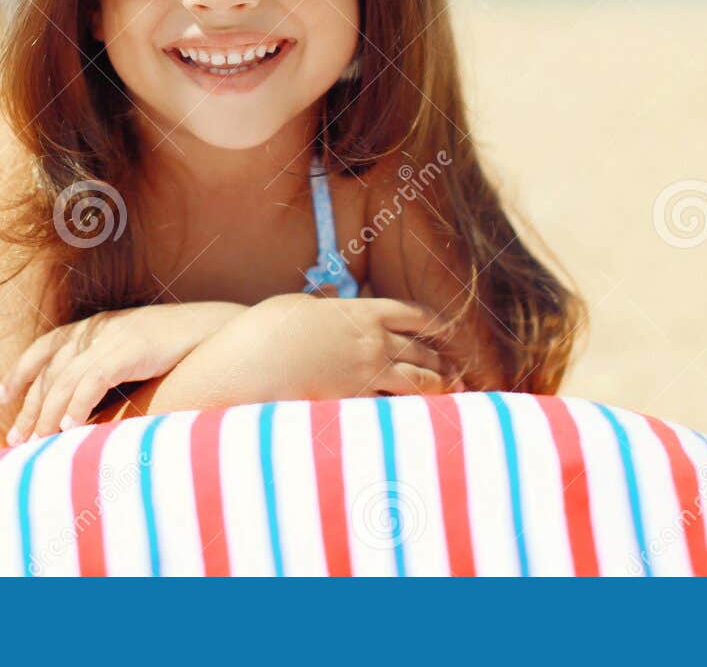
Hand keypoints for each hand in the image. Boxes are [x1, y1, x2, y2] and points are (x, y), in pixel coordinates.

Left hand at [0, 302, 242, 443]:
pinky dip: (77, 403)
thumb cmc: (184, 348)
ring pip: (67, 377)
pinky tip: (67, 427)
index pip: (47, 347)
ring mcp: (115, 336)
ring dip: (47, 413)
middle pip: (51, 369)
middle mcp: (100, 328)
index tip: (2, 395)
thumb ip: (112, 369)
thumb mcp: (138, 354)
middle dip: (30, 406)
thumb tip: (91, 406)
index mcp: (98, 326)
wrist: (222, 328)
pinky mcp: (132, 348)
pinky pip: (94, 378)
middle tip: (16, 440)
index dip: (22, 370)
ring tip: (37, 443)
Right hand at [221, 292, 450, 402]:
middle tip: (452, 370)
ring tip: (447, 392)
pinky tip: (419, 415)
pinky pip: (396, 406)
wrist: (253, 361)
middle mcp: (373, 342)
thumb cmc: (270, 329)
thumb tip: (328, 290)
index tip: (449, 331)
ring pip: (419, 382)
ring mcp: (368, 373)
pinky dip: (410, 410)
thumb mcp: (300, 304)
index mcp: (362, 312)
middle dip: (440, 360)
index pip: (413, 315)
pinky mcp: (359, 403)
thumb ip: (323, 301)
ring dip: (436, 387)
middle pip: (422, 350)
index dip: (436, 324)